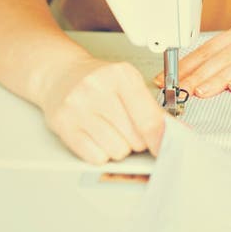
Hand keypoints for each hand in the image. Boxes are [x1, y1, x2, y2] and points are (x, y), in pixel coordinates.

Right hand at [37, 53, 164, 164]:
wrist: (60, 74)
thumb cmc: (97, 80)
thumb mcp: (127, 82)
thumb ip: (149, 107)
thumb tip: (170, 133)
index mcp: (121, 75)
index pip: (149, 118)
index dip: (160, 139)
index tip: (165, 148)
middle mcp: (98, 88)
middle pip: (135, 139)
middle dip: (137, 139)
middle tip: (127, 126)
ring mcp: (79, 107)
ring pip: (117, 151)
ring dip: (118, 147)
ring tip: (109, 129)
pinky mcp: (63, 125)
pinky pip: (95, 157)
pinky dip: (100, 153)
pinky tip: (95, 136)